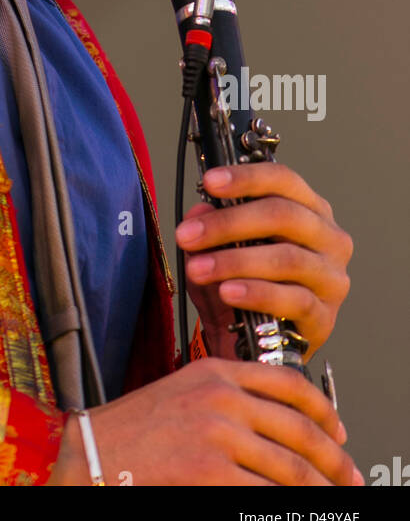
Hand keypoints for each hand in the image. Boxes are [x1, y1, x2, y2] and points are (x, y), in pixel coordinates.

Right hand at [46, 357, 362, 485]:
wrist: (92, 454)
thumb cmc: (133, 428)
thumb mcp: (183, 391)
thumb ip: (228, 396)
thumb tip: (277, 424)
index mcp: (216, 372)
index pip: (289, 384)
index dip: (323, 411)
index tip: (338, 431)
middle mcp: (222, 398)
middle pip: (299, 429)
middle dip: (332, 460)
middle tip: (346, 476)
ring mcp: (219, 436)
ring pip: (291, 468)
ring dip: (317, 490)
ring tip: (327, 501)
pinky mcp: (211, 473)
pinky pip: (266, 495)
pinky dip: (285, 508)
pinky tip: (291, 513)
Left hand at [175, 163, 352, 361]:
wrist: (256, 343)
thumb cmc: (244, 284)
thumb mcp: (219, 250)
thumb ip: (211, 227)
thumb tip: (199, 211)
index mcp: (308, 209)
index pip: (283, 180)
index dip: (246, 177)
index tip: (209, 181)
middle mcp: (329, 238)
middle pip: (283, 216)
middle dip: (228, 223)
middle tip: (188, 234)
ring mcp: (331, 278)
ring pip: (287, 258)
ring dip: (234, 261)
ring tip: (198, 268)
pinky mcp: (325, 316)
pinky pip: (293, 299)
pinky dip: (256, 293)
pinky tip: (227, 292)